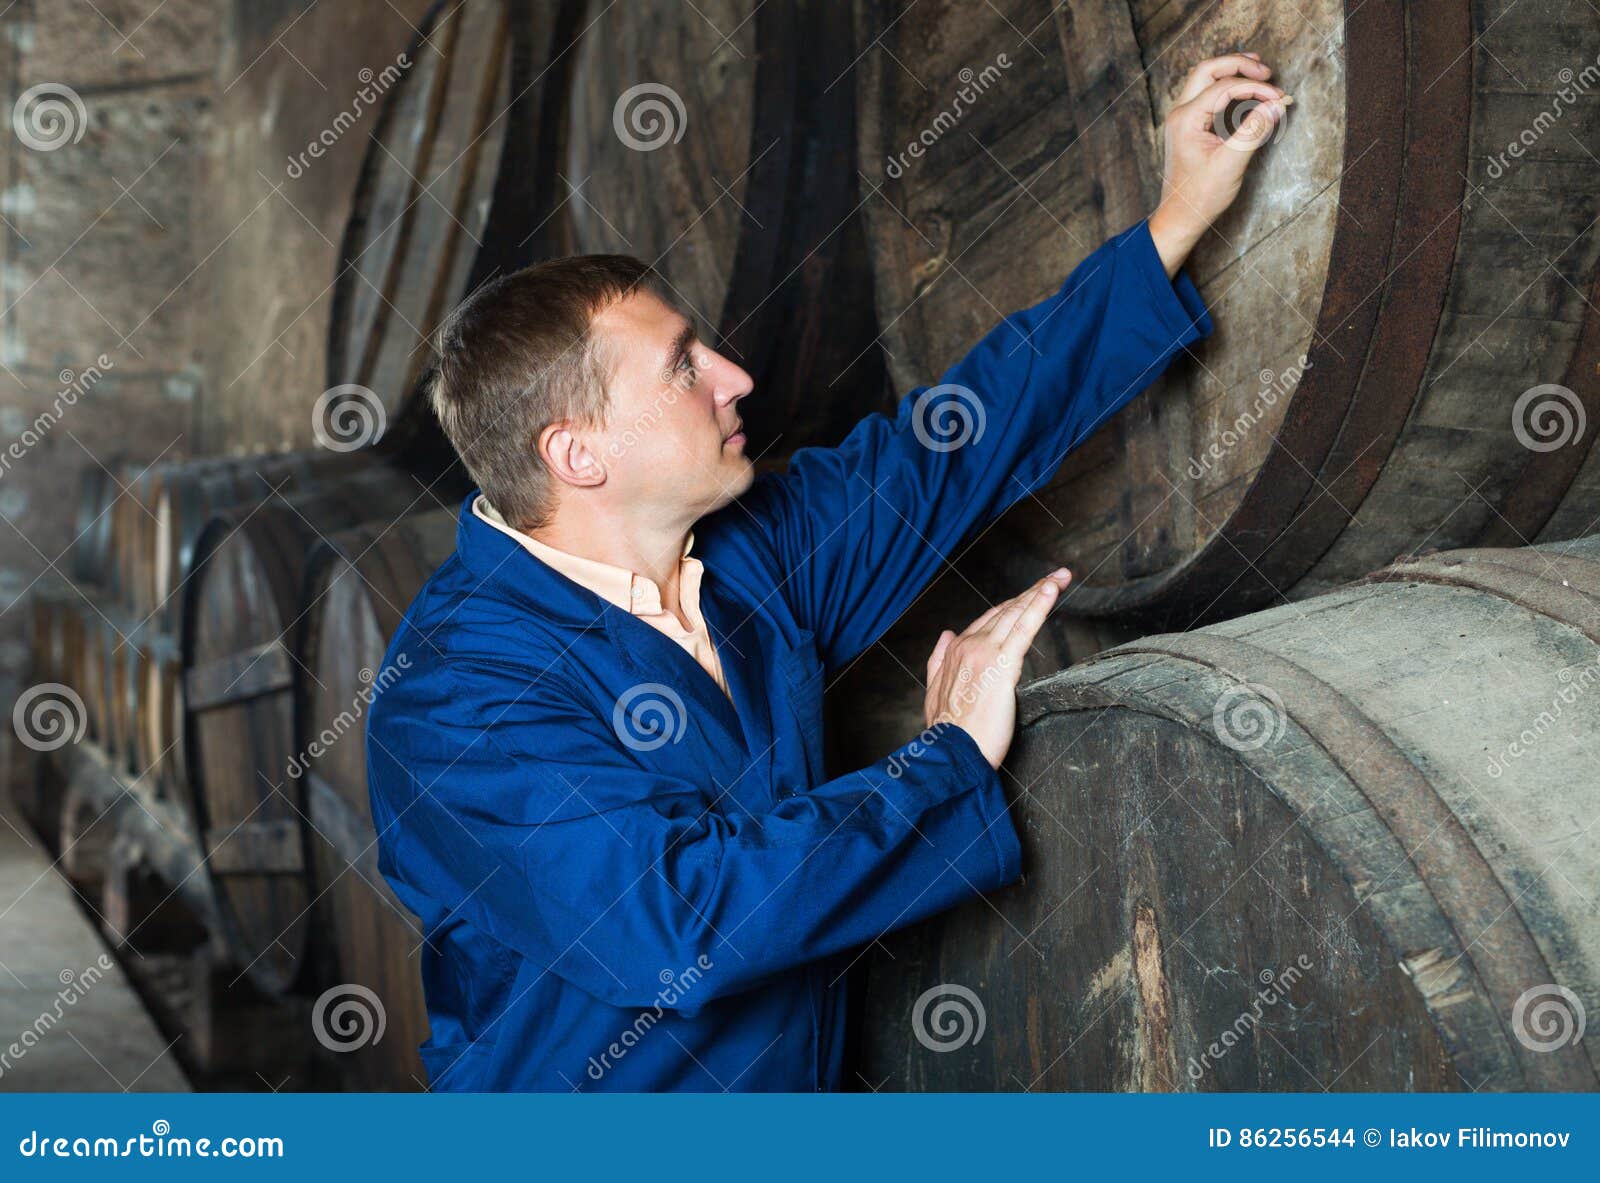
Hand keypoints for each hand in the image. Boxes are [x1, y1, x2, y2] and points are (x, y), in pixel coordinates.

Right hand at [922, 568, 1072, 768]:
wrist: (951, 752)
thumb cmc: (948, 731)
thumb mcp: (933, 691)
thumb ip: (938, 659)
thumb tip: (946, 634)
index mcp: (957, 651)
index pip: (989, 619)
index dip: (1013, 605)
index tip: (1031, 594)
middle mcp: (970, 646)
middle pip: (1007, 611)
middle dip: (1033, 591)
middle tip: (1057, 577)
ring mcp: (986, 652)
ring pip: (1017, 614)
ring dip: (1041, 591)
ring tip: (1060, 577)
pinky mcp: (1003, 665)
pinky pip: (1025, 628)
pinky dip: (1039, 605)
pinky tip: (1051, 590)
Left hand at [1148, 51, 1289, 276]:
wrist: (1180, 218)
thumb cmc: (1201, 196)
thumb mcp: (1231, 164)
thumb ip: (1254, 131)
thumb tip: (1277, 105)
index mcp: (1186, 119)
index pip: (1225, 86)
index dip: (1256, 87)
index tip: (1279, 98)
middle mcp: (1180, 113)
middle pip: (1208, 70)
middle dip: (1239, 64)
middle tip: (1266, 71)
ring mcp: (1182, 119)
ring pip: (1205, 79)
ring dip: (1231, 71)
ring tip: (1258, 70)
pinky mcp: (1188, 126)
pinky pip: (1206, 94)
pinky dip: (1226, 86)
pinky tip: (1244, 90)